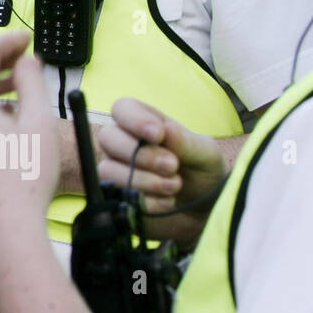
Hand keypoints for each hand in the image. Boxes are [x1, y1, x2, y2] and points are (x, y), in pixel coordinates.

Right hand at [96, 97, 227, 246]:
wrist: (204, 204)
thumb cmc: (201, 167)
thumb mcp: (205, 153)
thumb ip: (186, 142)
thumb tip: (167, 130)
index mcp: (142, 122)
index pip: (122, 109)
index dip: (134, 120)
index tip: (158, 135)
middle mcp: (122, 143)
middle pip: (107, 138)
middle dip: (141, 154)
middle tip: (173, 165)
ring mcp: (117, 169)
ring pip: (108, 169)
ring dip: (144, 180)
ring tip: (175, 185)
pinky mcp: (118, 195)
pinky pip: (119, 195)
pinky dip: (147, 201)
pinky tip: (168, 201)